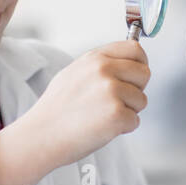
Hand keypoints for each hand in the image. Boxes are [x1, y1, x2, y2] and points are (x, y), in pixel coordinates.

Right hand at [22, 40, 150, 166]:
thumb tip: (128, 62)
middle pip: (144, 74)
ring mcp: (111, 91)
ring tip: (101, 116)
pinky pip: (135, 121)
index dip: (140, 64)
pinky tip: (102, 128)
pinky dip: (123, 129)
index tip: (135, 76)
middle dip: (136, 90)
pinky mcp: (116, 114)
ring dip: (128, 112)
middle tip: (115, 102)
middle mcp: (104, 70)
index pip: (135, 49)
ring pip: (141, 100)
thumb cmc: (56, 110)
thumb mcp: (74, 73)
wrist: (41, 135)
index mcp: (95, 58)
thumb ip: (101, 65)